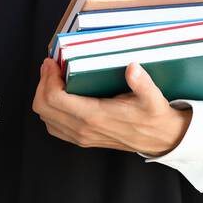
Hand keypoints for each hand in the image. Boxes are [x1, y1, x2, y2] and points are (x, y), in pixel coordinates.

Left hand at [32, 58, 190, 155]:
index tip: (52, 62)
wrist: (160, 139)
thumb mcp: (152, 97)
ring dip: (44, 96)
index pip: (55, 98)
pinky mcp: (82, 139)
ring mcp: (81, 136)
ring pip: (46, 117)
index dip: (48, 78)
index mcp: (95, 116)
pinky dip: (50, 109)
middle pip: (43, 107)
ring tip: (53, 78)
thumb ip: (142, 83)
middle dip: (42, 84)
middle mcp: (83, 129)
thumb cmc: (154, 117)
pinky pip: (54, 125)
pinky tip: (60, 95)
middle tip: (49, 66)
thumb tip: (132, 67)